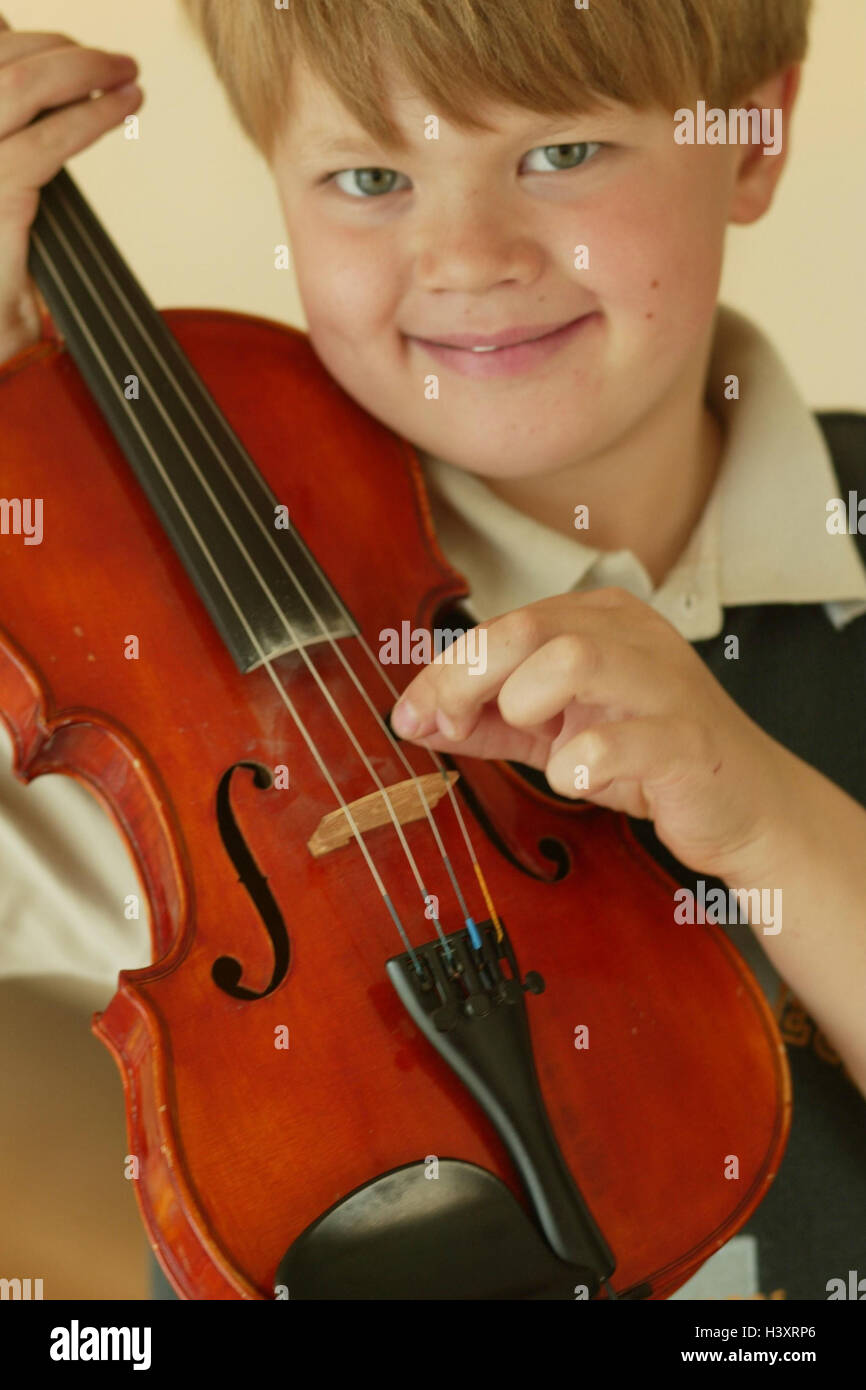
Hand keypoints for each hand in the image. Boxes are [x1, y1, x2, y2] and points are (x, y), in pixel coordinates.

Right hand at [0, 15, 141, 361]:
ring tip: (128, 75)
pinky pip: (48, 141)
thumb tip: (52, 106)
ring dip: (84, 68)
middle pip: (0, 61)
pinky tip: (126, 107)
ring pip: (23, 82)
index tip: (69, 49)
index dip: (21, 42)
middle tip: (115, 61)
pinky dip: (94, 117)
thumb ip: (17, 155)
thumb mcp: (3, 204)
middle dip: (62, 48)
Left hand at [391, 587, 800, 882]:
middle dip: (466, 678)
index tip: (411, 715)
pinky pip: (621, 739)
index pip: (504, 625)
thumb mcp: (555, 732)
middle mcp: (633, 636)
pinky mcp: (687, 740)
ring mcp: (664, 683)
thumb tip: (411, 718)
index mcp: (599, 619)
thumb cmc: (646, 758)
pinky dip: (580, 762)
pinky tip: (576, 778)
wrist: (744, 803)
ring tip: (537, 742)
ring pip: (573, 658)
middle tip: (444, 725)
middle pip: (528, 629)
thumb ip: (487, 722)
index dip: (446, 670)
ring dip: (526, 703)